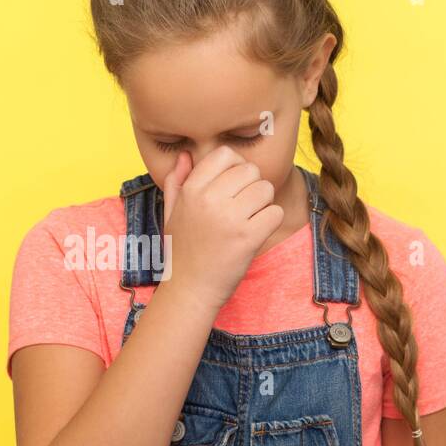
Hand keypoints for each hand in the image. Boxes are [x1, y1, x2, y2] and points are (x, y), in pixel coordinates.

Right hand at [159, 147, 284, 311]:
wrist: (189, 289)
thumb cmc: (181, 251)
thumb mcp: (171, 213)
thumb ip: (176, 182)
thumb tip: (185, 155)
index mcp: (191, 190)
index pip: (226, 155)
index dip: (235, 167)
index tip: (232, 186)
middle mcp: (209, 199)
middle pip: (250, 170)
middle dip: (252, 186)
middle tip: (243, 207)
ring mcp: (229, 218)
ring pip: (266, 189)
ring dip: (263, 204)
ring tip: (249, 220)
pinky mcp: (248, 237)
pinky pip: (275, 213)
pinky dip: (270, 222)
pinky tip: (256, 233)